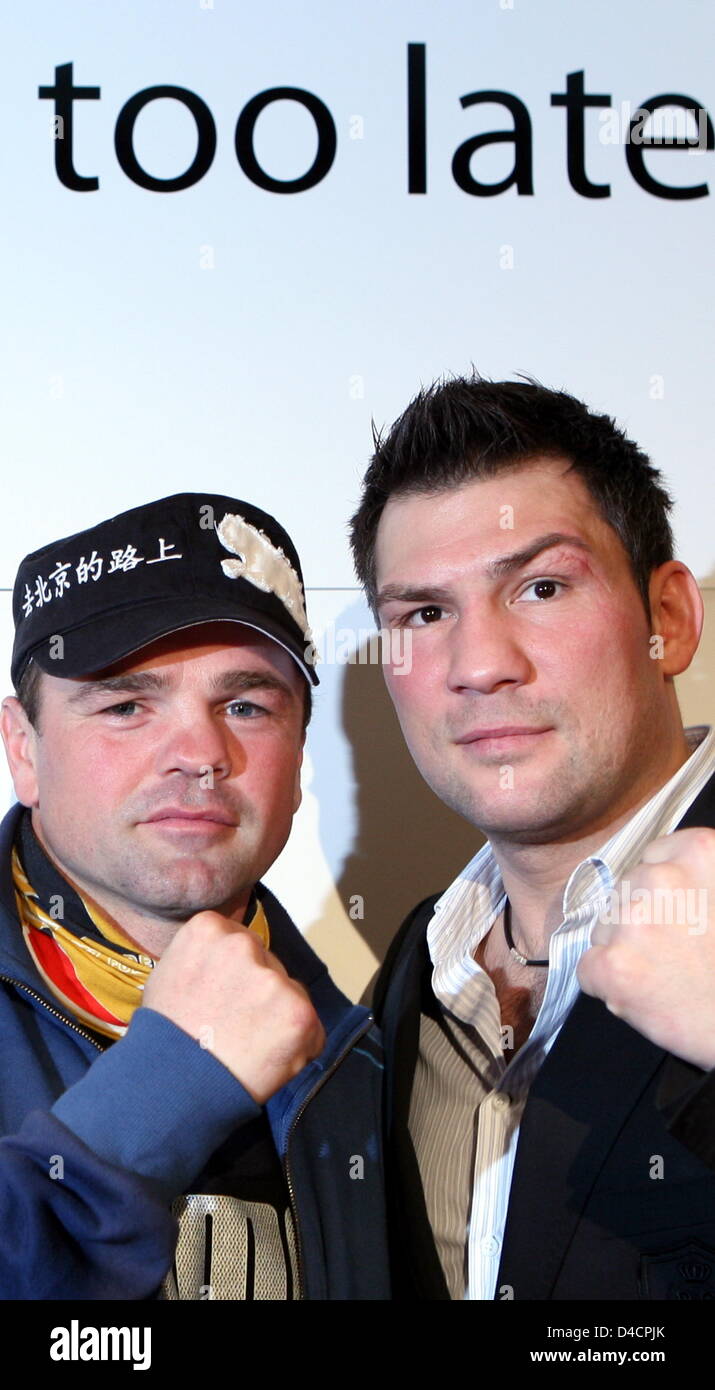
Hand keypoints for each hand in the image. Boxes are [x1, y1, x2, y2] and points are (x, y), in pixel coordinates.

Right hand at [142, 911, 325, 1103]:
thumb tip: (228, 958)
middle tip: (232, 1026)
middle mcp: (244, 945)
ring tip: (244, 1046)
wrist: (170, 1086)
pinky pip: (311, 1030)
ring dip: (277, 1019)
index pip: (241, 943)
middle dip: (258, 994)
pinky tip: (264, 1060)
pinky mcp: (298, 1013)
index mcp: (210, 929)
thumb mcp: (170, 972)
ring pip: (290, 996)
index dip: (235, 975)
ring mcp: (273, 979)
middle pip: (268, 966)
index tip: (222, 998)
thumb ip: (205, 956)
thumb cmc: (166, 1035)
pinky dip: (297, 1048)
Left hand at [577, 828, 714, 1068]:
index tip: (678, 911)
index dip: (661, 890)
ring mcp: (634, 921)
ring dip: (624, 949)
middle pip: (624, 890)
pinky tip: (642, 992)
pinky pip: (589, 967)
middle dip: (640, 919)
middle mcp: (663, 879)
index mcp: (700, 854)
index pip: (653, 856)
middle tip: (675, 948)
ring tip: (664, 972)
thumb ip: (697, 876)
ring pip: (604, 927)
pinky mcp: (612, 964)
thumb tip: (660, 871)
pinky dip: (607, 983)